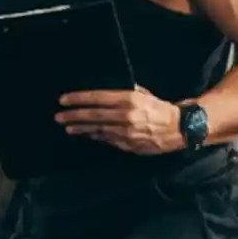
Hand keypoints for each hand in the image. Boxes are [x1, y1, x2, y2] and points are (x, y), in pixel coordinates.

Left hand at [56, 86, 183, 154]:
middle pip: (93, 116)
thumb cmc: (160, 107)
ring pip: (98, 130)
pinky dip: (96, 136)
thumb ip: (125, 93)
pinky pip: (108, 140)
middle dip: (74, 116)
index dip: (78, 99)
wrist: (179, 128)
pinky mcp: (129, 145)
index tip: (64, 100)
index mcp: (129, 100)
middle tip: (59, 117)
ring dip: (81, 129)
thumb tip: (107, 94)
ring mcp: (126, 133)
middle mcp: (125, 116)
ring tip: (68, 128)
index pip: (97, 98)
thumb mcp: (143, 94)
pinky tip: (87, 134)